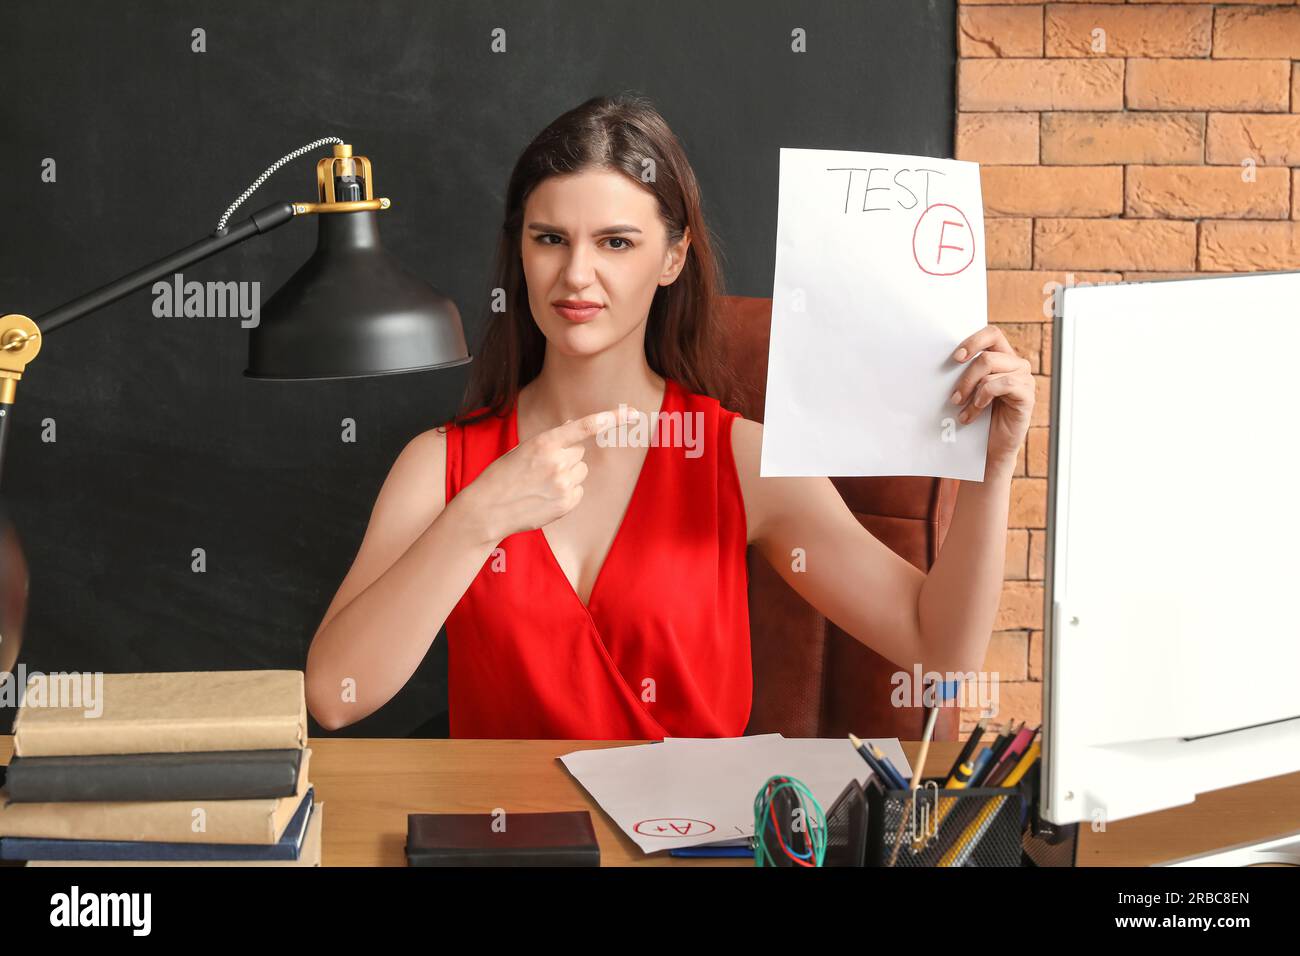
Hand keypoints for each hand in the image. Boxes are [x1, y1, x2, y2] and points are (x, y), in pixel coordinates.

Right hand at [457, 405, 638, 542]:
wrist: (488, 509)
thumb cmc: (503, 476)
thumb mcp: (524, 449)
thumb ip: (552, 440)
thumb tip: (575, 428)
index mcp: (545, 442)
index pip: (584, 427)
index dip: (611, 419)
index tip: (632, 414)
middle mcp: (557, 462)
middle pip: (579, 452)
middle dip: (566, 457)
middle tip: (541, 469)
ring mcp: (564, 484)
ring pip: (580, 471)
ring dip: (567, 475)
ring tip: (541, 485)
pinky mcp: (567, 503)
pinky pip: (579, 490)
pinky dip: (566, 493)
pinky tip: (545, 497)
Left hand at [949, 325, 1034, 474]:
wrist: (991, 447)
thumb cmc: (978, 417)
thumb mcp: (969, 391)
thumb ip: (964, 373)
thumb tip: (940, 362)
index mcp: (1002, 357)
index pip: (992, 334)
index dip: (973, 341)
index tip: (955, 358)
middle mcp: (1016, 364)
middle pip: (987, 355)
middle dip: (965, 376)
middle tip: (953, 397)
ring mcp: (1024, 379)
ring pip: (991, 370)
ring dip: (971, 390)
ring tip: (961, 409)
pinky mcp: (1027, 395)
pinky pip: (1005, 385)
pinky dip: (984, 397)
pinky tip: (976, 410)